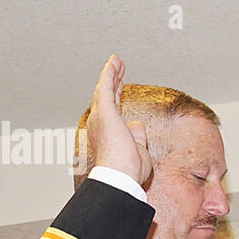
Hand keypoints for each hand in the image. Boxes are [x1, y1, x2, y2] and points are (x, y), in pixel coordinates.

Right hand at [86, 54, 152, 185]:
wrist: (120, 176)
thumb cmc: (128, 171)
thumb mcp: (138, 151)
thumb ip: (138, 137)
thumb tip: (138, 125)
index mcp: (108, 133)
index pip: (113, 109)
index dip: (116, 96)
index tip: (120, 85)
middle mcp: (100, 123)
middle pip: (107, 97)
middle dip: (113, 81)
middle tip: (117, 68)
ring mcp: (101, 116)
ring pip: (105, 89)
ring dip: (111, 74)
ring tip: (116, 61)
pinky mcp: (105, 111)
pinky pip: (105, 86)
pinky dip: (109, 73)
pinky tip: (114, 62)